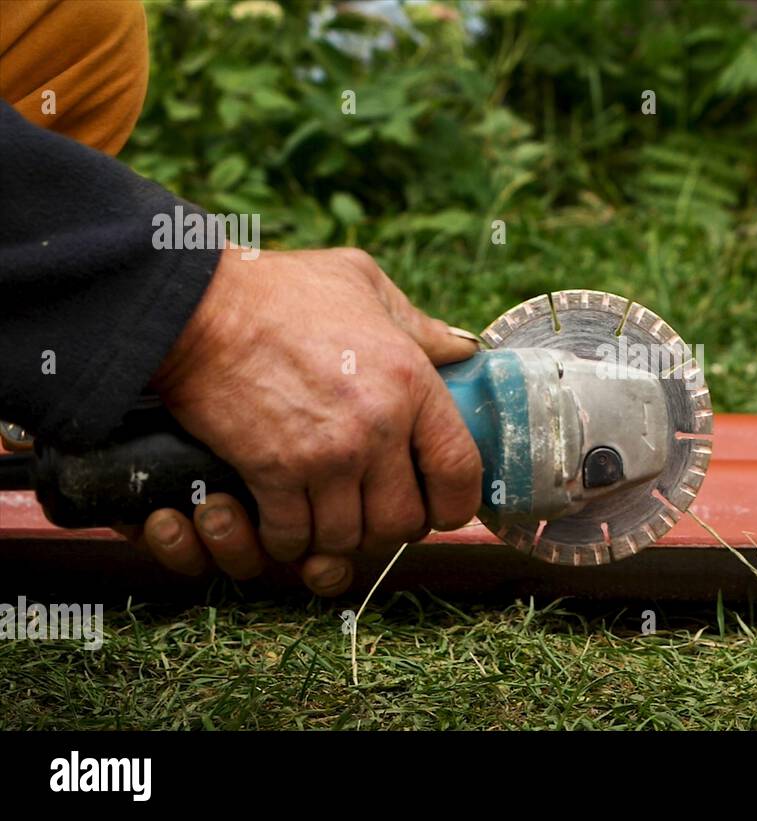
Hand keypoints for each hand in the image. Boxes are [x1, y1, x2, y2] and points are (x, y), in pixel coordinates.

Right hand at [136, 246, 481, 591]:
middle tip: (373, 514)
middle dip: (390, 529)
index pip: (460, 471)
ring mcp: (327, 454)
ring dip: (336, 537)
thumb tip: (463, 351)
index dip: (456, 503)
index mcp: (412, 381)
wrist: (197, 306)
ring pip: (349, 537)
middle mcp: (379, 425)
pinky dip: (288, 540)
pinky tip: (282, 521)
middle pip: (405, 520)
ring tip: (326, 517)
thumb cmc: (281, 291)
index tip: (441, 508)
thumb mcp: (364, 285)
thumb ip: (419, 326)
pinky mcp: (274, 474)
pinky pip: (293, 538)